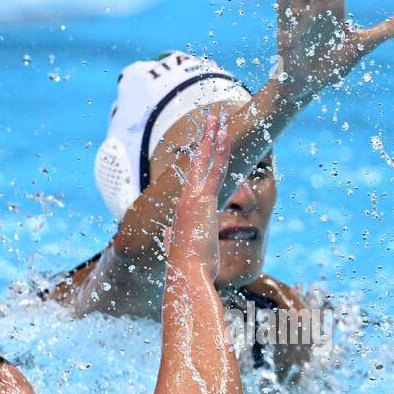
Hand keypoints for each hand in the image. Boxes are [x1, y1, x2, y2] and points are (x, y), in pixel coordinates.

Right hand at [164, 114, 229, 280]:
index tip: (206, 148)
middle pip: (197, 164)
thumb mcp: (178, 251)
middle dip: (205, 141)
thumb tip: (169, 236)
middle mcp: (186, 200)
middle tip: (211, 121)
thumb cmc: (186, 269)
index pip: (195, 181)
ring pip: (205, 161)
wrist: (186, 274)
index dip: (200, 163)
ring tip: (218, 118)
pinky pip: (215, 170)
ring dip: (212, 138)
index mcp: (183, 211)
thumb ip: (172, 240)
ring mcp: (194, 198)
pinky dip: (220, 151)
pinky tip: (224, 134)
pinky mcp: (204, 200)